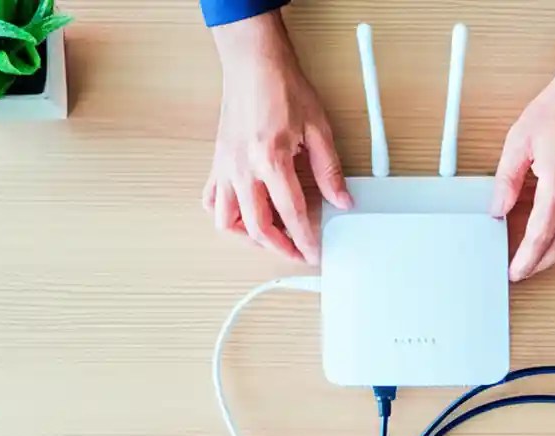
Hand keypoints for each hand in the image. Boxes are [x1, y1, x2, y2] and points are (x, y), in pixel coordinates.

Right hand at [203, 11, 351, 264]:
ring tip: (270, 237)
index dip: (305, 239)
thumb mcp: (318, 128)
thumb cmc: (282, 87)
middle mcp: (243, 168)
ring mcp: (225, 167)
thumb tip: (341, 198)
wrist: (253, 63)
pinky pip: (212, 201)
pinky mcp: (217, 163)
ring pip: (228, 221)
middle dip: (280, 247)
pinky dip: (226, 215)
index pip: (291, 213)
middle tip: (297, 252)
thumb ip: (329, 170)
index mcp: (270, 159)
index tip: (313, 252)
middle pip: (258, 227)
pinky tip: (244, 214)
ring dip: (248, 237)